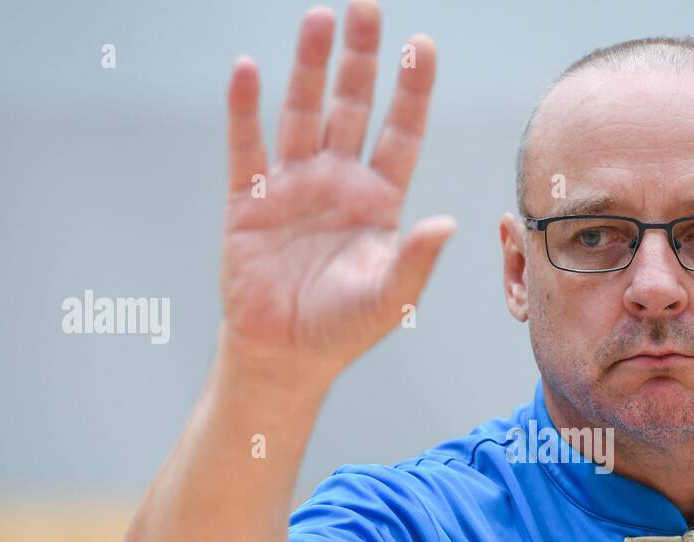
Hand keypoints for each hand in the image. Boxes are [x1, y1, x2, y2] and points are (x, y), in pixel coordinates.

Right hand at [220, 1, 454, 383]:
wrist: (284, 355)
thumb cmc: (343, 328)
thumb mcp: (390, 297)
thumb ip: (416, 258)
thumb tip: (449, 224)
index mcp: (379, 200)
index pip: (401, 133)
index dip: (411, 90)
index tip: (423, 44)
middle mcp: (338, 182)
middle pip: (352, 107)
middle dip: (360, 58)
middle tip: (365, 7)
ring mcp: (293, 186)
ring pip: (302, 113)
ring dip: (309, 68)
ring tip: (318, 18)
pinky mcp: (250, 200)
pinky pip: (247, 146)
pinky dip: (245, 110)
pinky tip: (248, 70)